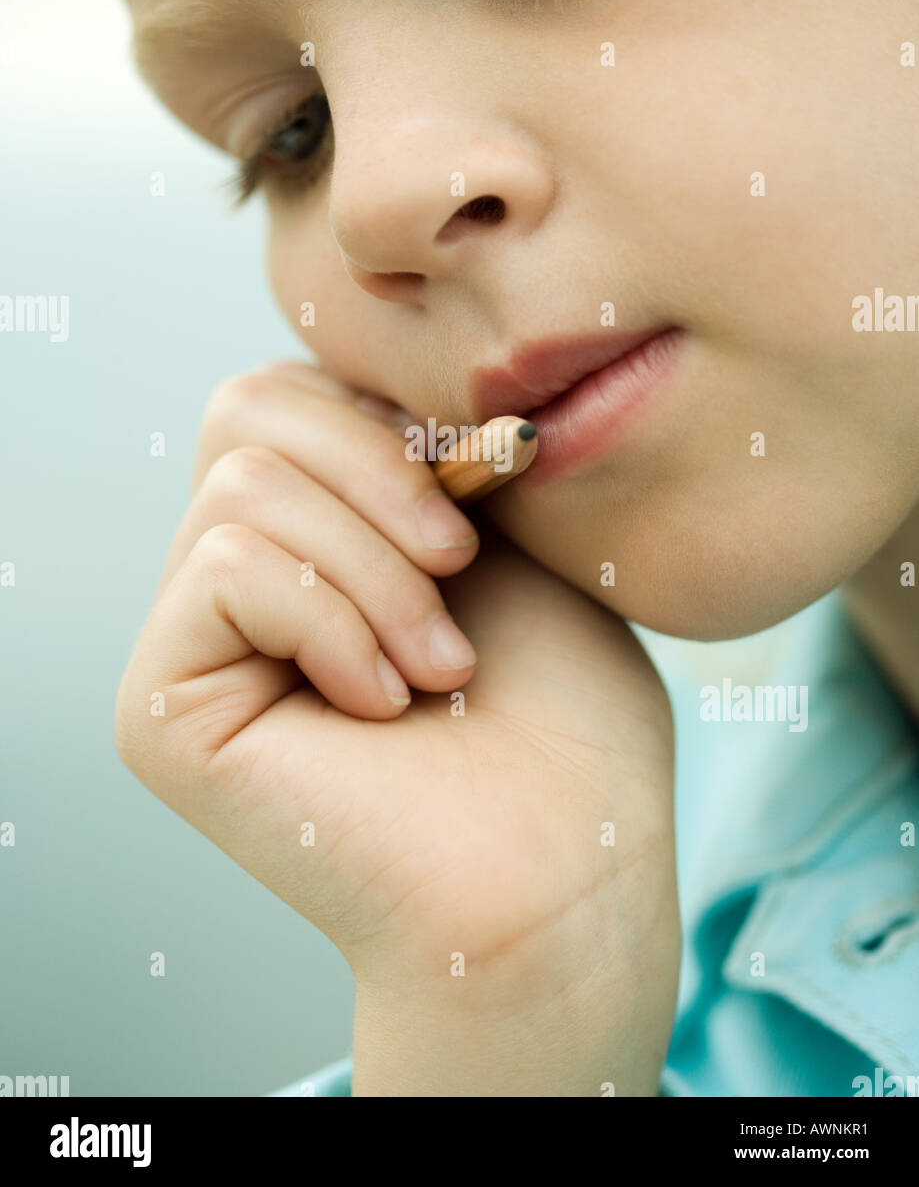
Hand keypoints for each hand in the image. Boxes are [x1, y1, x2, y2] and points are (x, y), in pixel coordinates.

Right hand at [115, 361, 678, 1093]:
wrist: (566, 864)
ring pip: (243, 487)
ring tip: (440, 667)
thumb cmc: (562, 712)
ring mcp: (193, 641)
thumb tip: (356, 382)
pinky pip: (225, 569)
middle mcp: (237, 576)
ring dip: (376, 569)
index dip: (394, 417)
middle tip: (461, 569)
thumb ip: (413, 445)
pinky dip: (330, 618)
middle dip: (383, 474)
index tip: (493, 484)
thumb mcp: (507, 532)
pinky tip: (384, 704)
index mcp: (313, 529)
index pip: (295, 389)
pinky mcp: (162, 705)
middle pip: (247, 408)